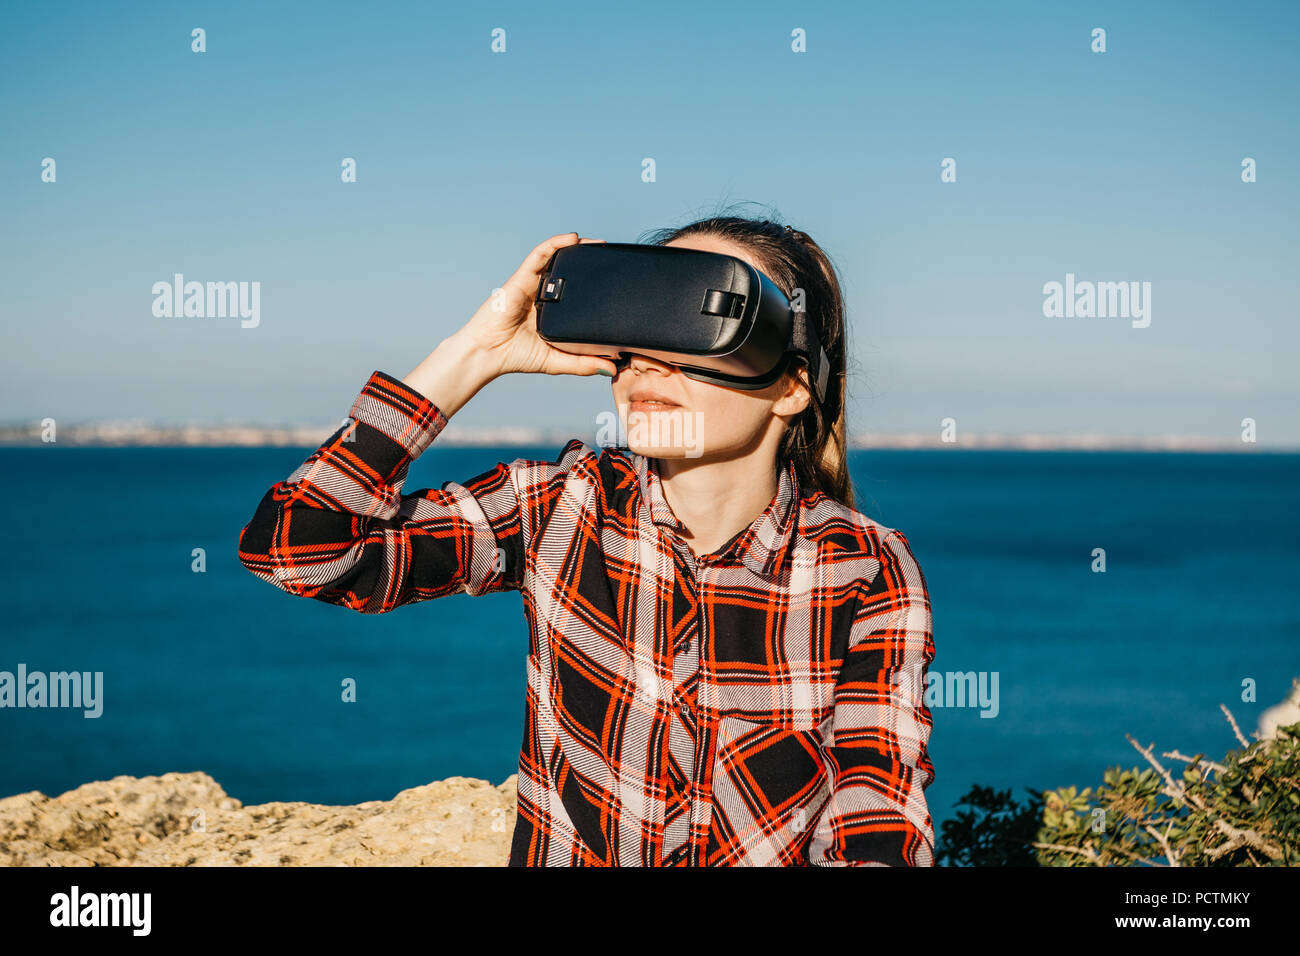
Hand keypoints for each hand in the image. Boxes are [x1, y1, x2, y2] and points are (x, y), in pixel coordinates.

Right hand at [459, 232, 619, 377]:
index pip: (576, 290)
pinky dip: (555, 243)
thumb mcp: (557, 361)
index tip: (615, 279)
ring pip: (556, 257)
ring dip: (576, 247)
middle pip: (568, 270)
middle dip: (588, 259)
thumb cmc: (516, 355)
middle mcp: (543, 293)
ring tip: (596, 243)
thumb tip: (612, 369)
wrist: (488, 353)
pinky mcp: (521, 278)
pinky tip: (572, 238)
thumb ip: (583, 364)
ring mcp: (532, 284)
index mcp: (553, 309)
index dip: (594, 282)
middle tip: (609, 256)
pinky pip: (540, 255)